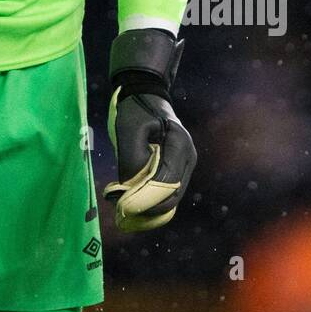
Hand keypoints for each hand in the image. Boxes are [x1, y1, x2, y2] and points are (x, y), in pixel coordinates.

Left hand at [103, 28, 196, 232]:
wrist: (146, 94)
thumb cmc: (135, 108)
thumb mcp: (129, 130)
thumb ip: (131, 160)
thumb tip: (127, 192)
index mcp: (180, 144)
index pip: (168, 182)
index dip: (147, 200)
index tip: (124, 208)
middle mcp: (188, 157)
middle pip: (173, 195)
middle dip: (148, 210)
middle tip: (122, 217)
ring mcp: (185, 165)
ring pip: (170, 198)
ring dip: (149, 209)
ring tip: (125, 216)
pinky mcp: (176, 169)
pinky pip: (166, 192)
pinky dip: (151, 202)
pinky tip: (131, 207)